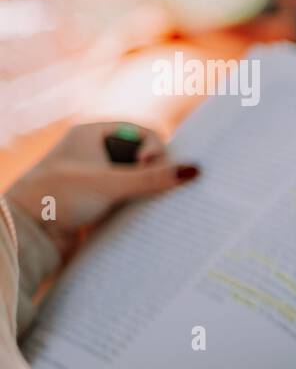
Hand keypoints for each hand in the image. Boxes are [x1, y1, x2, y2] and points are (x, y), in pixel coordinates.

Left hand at [7, 122, 199, 258]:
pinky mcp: (99, 201)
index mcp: (92, 133)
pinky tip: (144, 215)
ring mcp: (97, 177)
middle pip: (143, 156)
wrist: (28, 236)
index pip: (142, 132)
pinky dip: (139, 204)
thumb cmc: (58, 198)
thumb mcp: (110, 184)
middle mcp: (95, 152)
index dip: (154, 149)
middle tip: (158, 187)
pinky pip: (130, 197)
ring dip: (147, 190)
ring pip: (138, 178)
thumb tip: (195, 170)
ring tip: (152, 203)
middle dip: (155, 171)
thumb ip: (154, 177)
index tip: (150, 167)